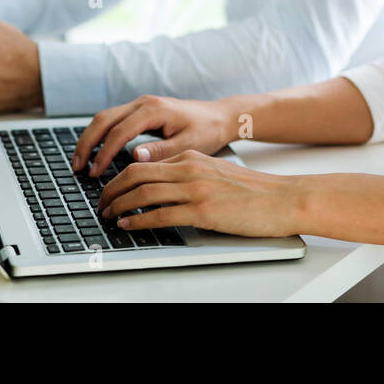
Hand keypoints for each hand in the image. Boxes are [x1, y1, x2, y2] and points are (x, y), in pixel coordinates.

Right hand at [71, 94, 236, 175]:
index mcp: (154, 110)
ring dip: (90, 138)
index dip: (104, 154)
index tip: (94, 173)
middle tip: (77, 166)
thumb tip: (135, 158)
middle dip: (87, 143)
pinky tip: (96, 152)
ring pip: (105, 117)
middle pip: (104, 119)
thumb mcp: (189, 145)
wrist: (220, 116)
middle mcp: (143, 103)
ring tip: (80, 162)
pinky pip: (114, 120)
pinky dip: (101, 135)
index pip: (119, 132)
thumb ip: (162, 151)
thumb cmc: (208, 130)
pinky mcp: (142, 110)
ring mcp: (141, 104)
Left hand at [97, 150, 302, 238]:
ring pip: (143, 192)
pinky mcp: (203, 210)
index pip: (143, 164)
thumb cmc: (253, 191)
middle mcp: (189, 168)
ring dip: (120, 205)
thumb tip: (162, 190)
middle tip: (101, 204)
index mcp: (191, 158)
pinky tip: (129, 226)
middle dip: (111, 190)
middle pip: (136, 174)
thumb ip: (188, 175)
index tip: (110, 191)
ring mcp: (195, 189)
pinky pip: (161, 214)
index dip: (119, 178)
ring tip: (108, 216)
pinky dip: (139, 220)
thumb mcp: (215, 173)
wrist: (282, 198)